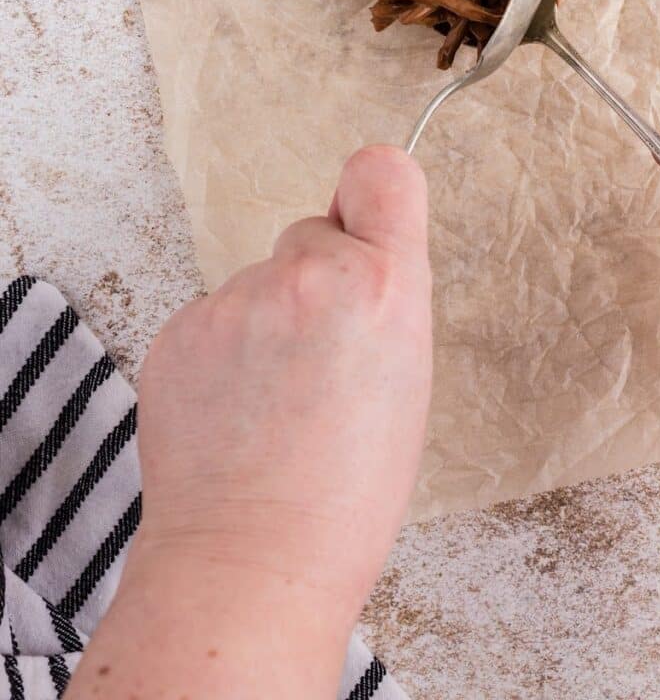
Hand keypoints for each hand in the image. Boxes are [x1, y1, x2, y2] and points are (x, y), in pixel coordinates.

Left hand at [127, 146, 430, 669]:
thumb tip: (354, 257)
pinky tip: (233, 414)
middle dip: (317, 279)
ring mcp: (236, 300)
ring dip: (265, 321)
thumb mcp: (406, 378)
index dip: (372, 194)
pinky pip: (212, 317)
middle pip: (312, 234)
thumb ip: (382, 298)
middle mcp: (309, 276)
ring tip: (273, 405)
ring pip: (258, 282)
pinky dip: (221, 354)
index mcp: (384, 286)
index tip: (364, 221)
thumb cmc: (347, 494)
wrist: (254, 563)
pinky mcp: (180, 329)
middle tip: (321, 361)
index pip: (382, 170)